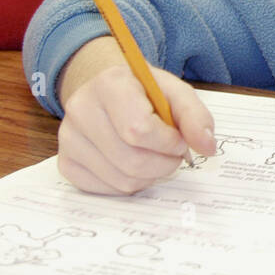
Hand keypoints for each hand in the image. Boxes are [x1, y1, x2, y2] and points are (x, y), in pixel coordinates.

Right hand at [55, 37, 216, 193]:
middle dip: (164, 163)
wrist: (108, 92)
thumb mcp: (175, 92)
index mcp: (109, 84)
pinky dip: (130, 183)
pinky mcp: (66, 162)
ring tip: (154, 156)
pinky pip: (107, 189)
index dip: (168, 143)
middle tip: (172, 153)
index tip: (179, 140)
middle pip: (131, 160)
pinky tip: (134, 164)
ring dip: (150, 175)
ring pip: (121, 180)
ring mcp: (69, 138)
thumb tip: (207, 147)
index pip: (138, 130)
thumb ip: (195, 117)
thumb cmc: (144, 93)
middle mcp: (81, 109)